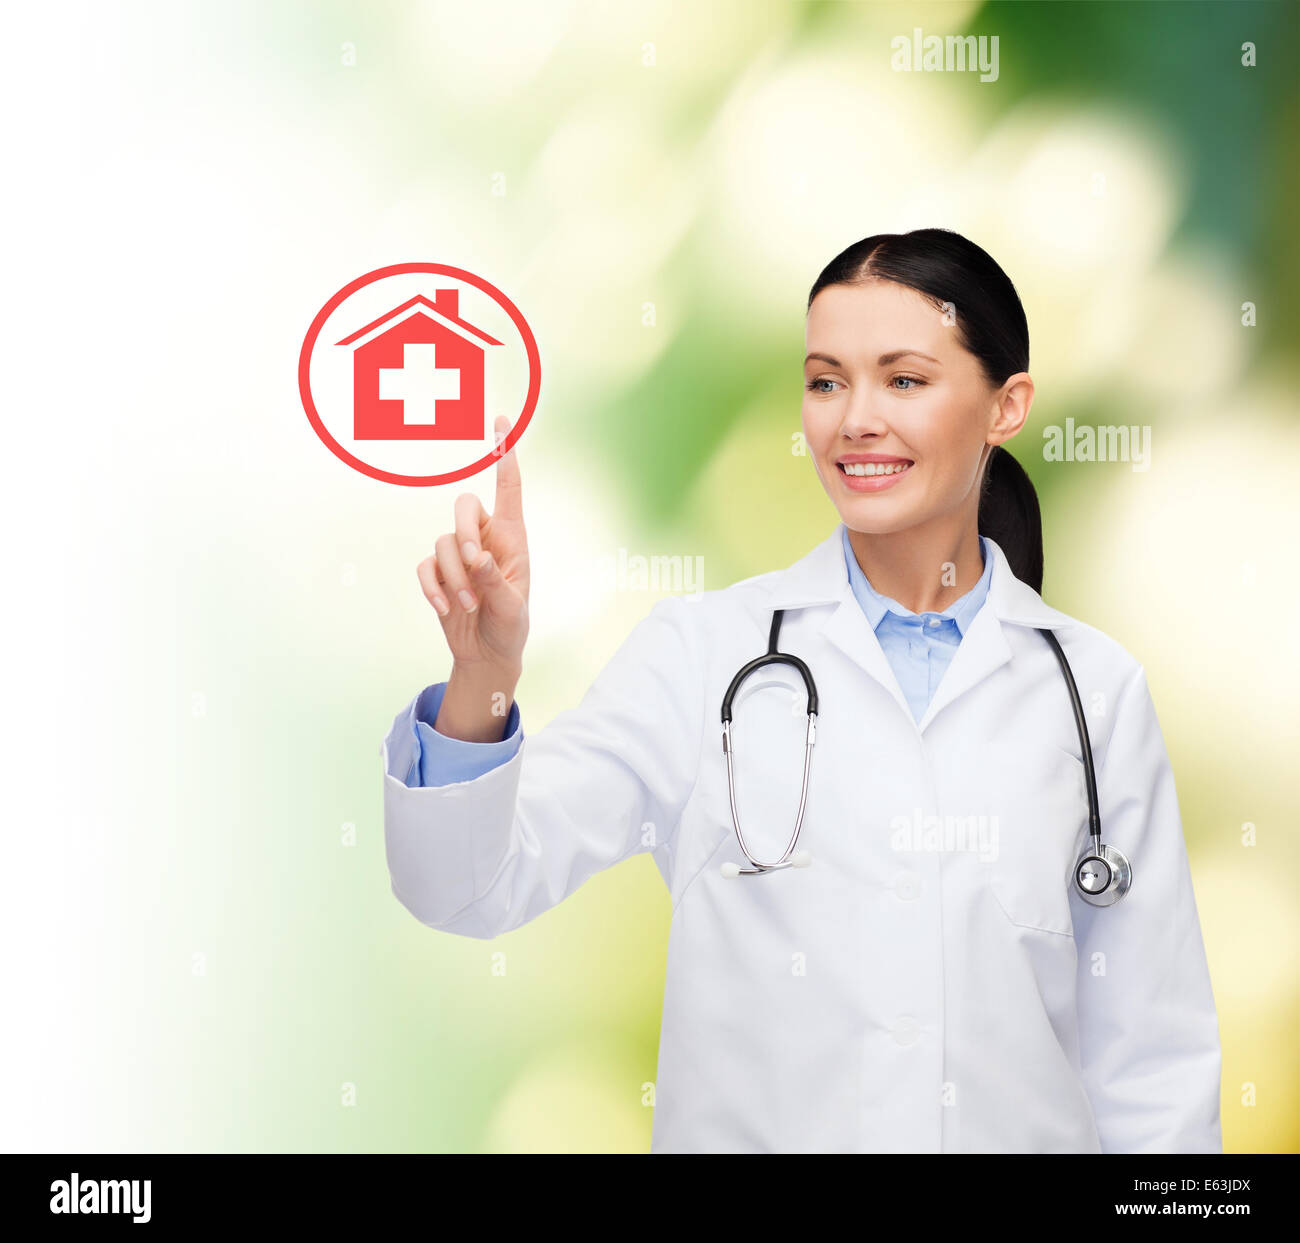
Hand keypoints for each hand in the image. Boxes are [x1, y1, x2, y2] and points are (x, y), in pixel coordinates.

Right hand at [416, 416, 529, 679]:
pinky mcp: (437, 574)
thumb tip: (477, 558)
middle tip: (474, 566)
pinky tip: (445, 608)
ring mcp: (457, 555)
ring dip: (454, 577)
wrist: (487, 653)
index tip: (501, 421)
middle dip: (464, 534)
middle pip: (463, 506)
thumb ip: (496, 582)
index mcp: (512, 538)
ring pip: (442, 542)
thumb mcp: (513, 608)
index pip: (508, 488)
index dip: (504, 455)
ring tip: (468, 606)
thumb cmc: (510, 626)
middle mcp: (484, 539)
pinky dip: (433, 588)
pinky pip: (424, 567)